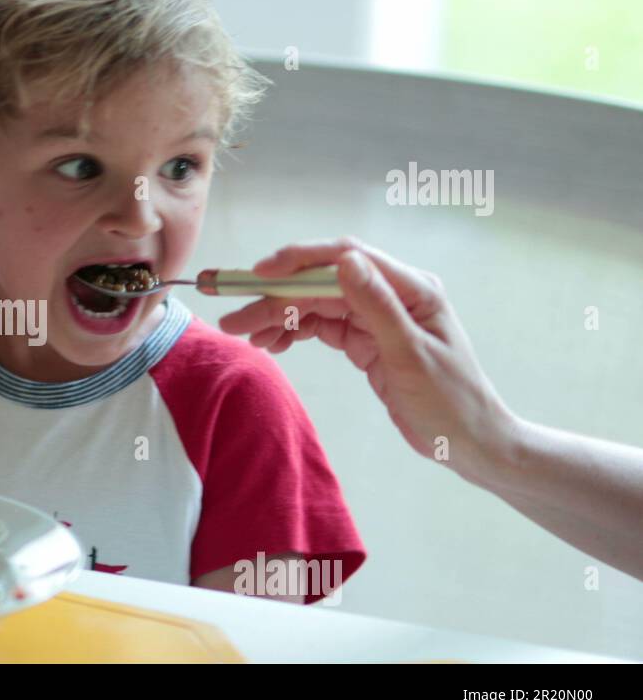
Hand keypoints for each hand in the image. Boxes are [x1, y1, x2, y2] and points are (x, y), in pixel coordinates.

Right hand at [215, 238, 515, 476]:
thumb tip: (344, 259)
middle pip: (322, 283)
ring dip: (278, 316)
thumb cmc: (449, 400)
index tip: (259, 274)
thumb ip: (377, 304)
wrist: (468, 442)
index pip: (345, 258)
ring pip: (315, 305)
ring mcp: (376, 315)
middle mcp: (391, 293)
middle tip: (232, 316)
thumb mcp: (410, 354)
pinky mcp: (365, 340)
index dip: (299, 261)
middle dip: (275, 296)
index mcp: (410, 287)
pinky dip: (293, 332)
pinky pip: (321, 327)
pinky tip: (271, 343)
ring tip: (242, 334)